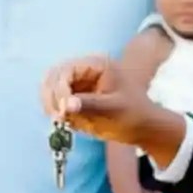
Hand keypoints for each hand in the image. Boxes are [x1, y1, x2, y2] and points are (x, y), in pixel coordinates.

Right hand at [39, 56, 156, 144]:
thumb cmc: (133, 114)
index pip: (66, 70)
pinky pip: (56, 101)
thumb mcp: (113, 109)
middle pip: (53, 76)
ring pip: (51, 88)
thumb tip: (66, 106)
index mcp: (96, 65)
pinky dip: (56, 111)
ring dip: (51, 104)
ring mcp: (78, 83)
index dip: (60, 89)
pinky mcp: (75, 97)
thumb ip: (89, 105)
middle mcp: (84, 70)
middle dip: (52, 96)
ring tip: (62, 121)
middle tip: (59, 117)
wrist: (142, 127)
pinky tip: (66, 122)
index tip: (63, 110)